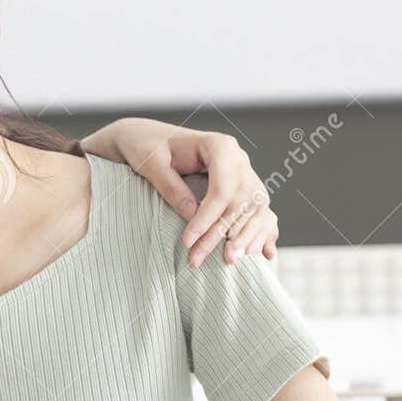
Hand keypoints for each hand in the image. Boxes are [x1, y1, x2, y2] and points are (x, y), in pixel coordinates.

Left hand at [80, 118, 277, 266]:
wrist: (148, 139)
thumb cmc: (146, 146)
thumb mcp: (150, 163)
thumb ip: (171, 186)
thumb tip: (191, 214)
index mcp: (219, 146)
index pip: (222, 187)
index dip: (207, 217)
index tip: (187, 241)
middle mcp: (237, 158)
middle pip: (238, 201)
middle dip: (220, 233)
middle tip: (197, 259)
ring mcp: (243, 172)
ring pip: (252, 208)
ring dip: (242, 237)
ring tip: (227, 261)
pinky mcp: (240, 186)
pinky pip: (255, 211)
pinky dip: (253, 231)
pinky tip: (248, 252)